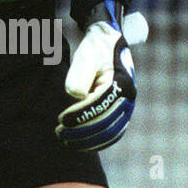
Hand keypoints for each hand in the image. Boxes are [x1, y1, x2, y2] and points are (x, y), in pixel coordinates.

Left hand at [55, 5, 138, 150]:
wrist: (108, 44)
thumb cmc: (96, 48)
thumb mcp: (86, 55)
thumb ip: (80, 74)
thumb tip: (76, 96)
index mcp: (121, 82)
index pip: (100, 106)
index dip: (79, 116)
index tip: (61, 120)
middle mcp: (128, 97)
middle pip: (105, 123)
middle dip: (81, 131)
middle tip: (59, 132)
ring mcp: (127, 106)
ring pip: (109, 132)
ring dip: (87, 140)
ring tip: (66, 138)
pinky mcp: (122, 112)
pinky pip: (112, 132)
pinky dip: (96, 140)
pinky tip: (79, 142)